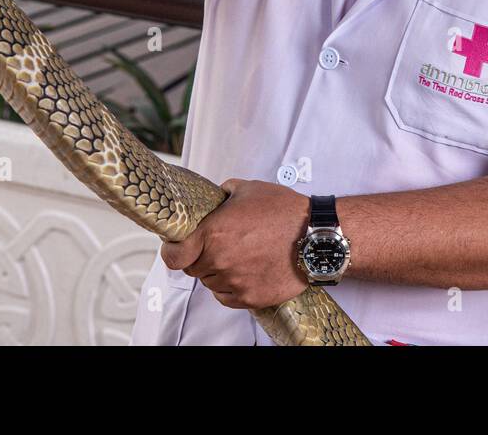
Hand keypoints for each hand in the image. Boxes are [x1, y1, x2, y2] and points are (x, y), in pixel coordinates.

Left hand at [160, 178, 310, 309]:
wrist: (315, 237)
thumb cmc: (285, 211)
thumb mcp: (248, 189)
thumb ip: (222, 194)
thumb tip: (213, 199)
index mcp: (213, 233)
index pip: (173, 256)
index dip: (172, 251)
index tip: (177, 247)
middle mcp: (220, 260)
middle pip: (193, 269)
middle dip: (200, 257)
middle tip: (217, 246)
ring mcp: (235, 282)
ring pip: (210, 283)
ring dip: (217, 272)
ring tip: (239, 256)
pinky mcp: (250, 298)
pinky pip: (227, 297)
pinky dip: (231, 286)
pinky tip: (245, 271)